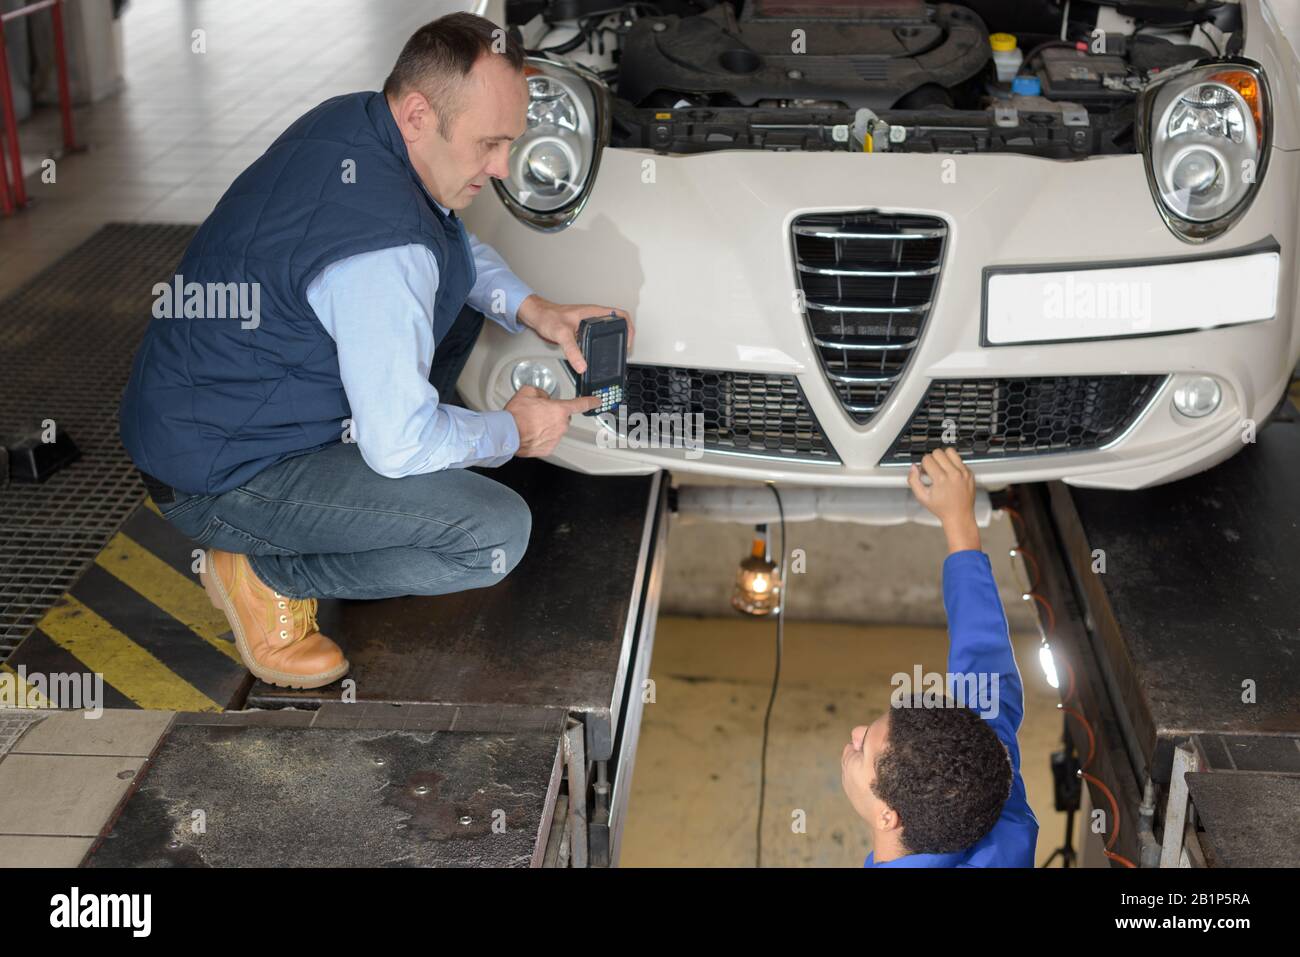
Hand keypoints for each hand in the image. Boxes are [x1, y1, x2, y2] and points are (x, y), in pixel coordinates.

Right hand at [505, 385, 600, 456]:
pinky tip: (531, 434)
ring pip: (555, 429)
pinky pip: (548, 440)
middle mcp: (561, 425)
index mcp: (559, 409)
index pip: (581, 404)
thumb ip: (541, 393)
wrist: (507, 434)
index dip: (591, 402)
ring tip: (531, 425)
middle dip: (553, 415)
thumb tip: (543, 397)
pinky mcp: (549, 448)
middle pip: (563, 417)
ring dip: (547, 426)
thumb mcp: (528, 392)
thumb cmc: (516, 415)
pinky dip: (542, 438)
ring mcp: (556, 438)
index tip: (597, 401)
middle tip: (538, 414)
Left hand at [516, 294, 633, 374]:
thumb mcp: (562, 334)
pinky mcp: (582, 332)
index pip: (620, 315)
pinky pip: (596, 338)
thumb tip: (582, 366)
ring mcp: (588, 324)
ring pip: (607, 331)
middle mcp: (593, 317)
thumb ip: (572, 351)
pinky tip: (598, 355)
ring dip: (613, 341)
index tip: (628, 340)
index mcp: (593, 313)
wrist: (536, 316)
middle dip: (624, 336)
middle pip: (617, 324)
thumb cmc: (548, 317)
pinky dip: (601, 346)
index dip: (629, 326)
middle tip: (624, 350)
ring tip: (615, 354)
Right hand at [907, 447, 980, 553]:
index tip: (924, 472)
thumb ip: (913, 480)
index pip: (927, 459)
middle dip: (932, 459)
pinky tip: (950, 474)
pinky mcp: (970, 473)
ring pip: (950, 451)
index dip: (923, 465)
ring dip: (943, 457)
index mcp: (941, 479)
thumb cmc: (941, 508)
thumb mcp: (922, 497)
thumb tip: (913, 467)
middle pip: (938, 452)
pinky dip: (953, 464)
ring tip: (942, 467)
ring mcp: (964, 472)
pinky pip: (960, 460)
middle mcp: (954, 474)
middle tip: (932, 469)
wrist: (959, 515)